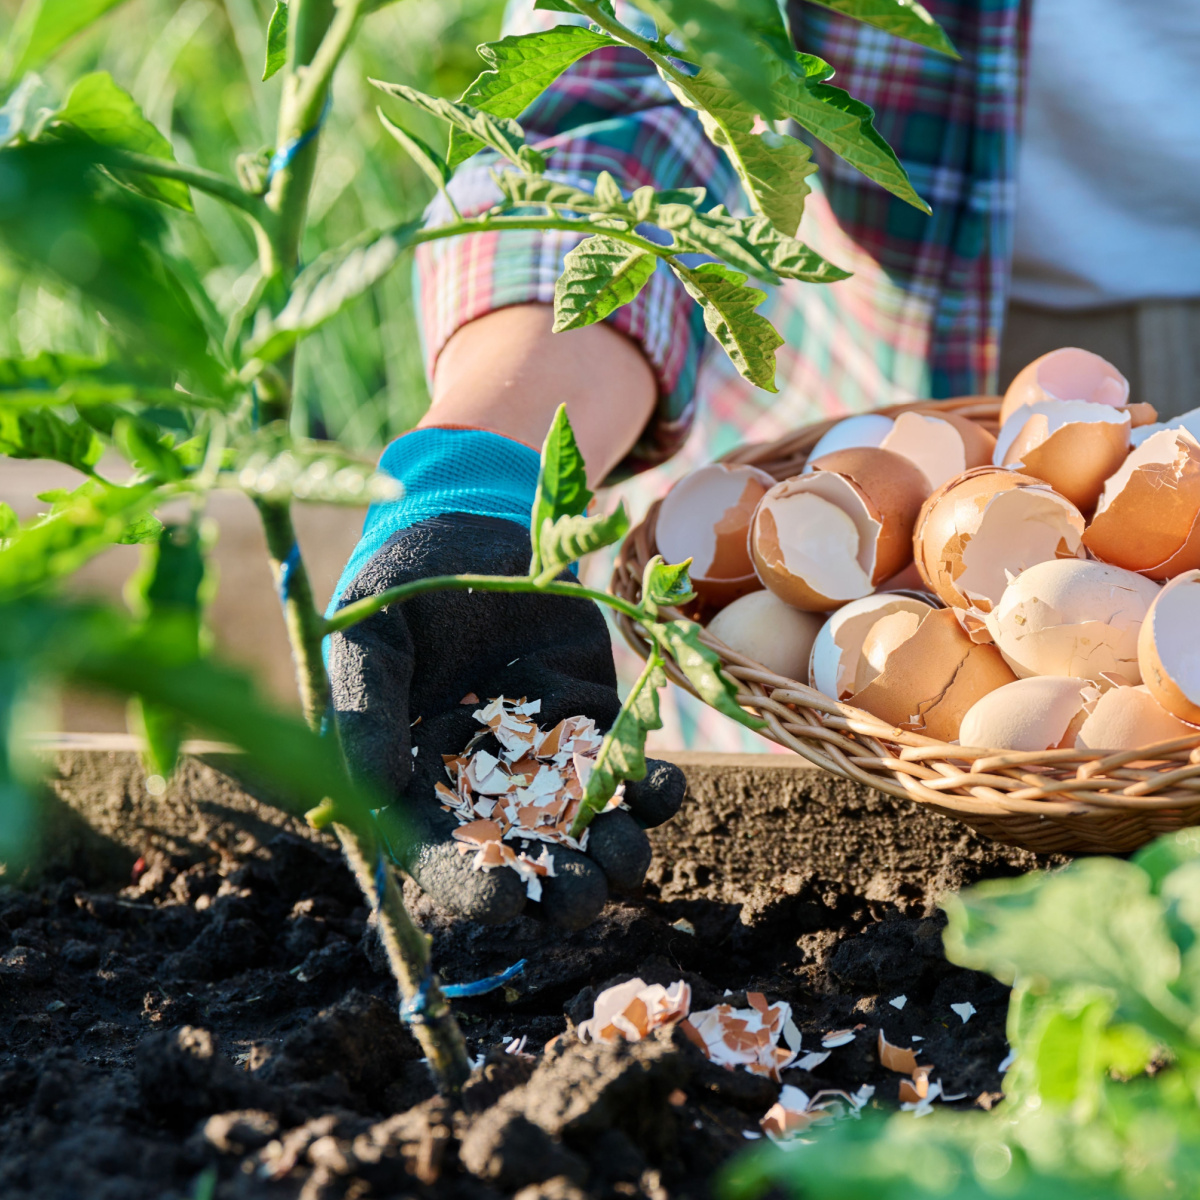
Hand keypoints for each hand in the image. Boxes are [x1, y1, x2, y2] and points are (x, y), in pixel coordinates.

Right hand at [327, 512, 685, 929]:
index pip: (444, 857)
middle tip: (583, 892)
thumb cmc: (403, 584)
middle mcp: (489, 785)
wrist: (472, 528)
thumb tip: (373, 793)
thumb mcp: (371, 638)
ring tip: (626, 849)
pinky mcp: (596, 723)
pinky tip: (662, 784)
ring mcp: (549, 757)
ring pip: (587, 829)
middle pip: (528, 861)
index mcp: (422, 783)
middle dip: (557, 888)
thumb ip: (366, 711)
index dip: (471, 889)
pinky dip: (651, 789)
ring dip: (613, 851)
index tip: (503, 901)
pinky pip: (629, 772)